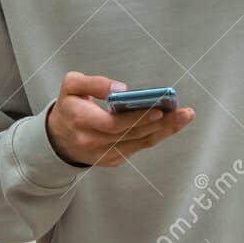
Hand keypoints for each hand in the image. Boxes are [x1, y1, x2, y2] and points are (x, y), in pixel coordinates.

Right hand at [45, 71, 194, 167]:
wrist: (59, 137)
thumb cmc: (70, 106)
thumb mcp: (71, 86)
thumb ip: (93, 83)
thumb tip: (121, 88)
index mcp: (79, 120)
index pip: (111, 124)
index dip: (136, 118)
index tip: (157, 108)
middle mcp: (91, 141)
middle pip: (130, 134)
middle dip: (158, 123)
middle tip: (181, 112)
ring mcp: (103, 154)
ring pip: (138, 143)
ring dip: (163, 130)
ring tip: (183, 116)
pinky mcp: (113, 159)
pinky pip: (138, 147)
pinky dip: (156, 135)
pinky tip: (170, 124)